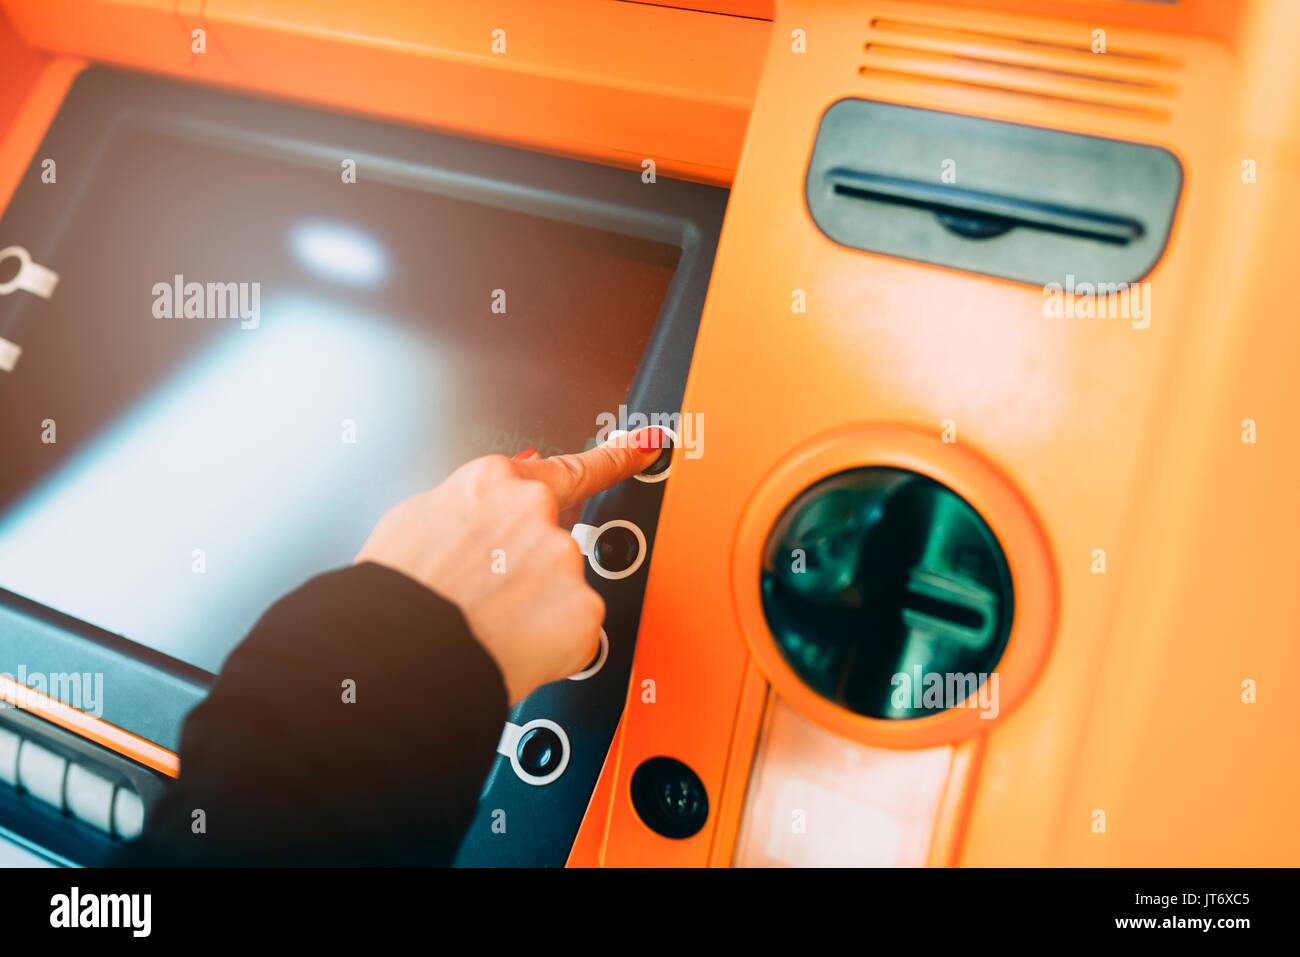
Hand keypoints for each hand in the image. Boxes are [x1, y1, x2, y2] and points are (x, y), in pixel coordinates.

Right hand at [355, 428, 664, 702]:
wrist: (399, 654)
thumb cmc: (396, 593)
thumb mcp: (416, 521)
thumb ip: (471, 506)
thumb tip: (490, 507)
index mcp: (496, 483)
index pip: (573, 467)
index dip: (617, 458)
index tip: (647, 448)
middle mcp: (538, 512)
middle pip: (556, 542)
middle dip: (532, 573)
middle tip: (488, 600)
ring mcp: (566, 560)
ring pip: (564, 589)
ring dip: (539, 609)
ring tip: (489, 627)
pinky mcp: (584, 610)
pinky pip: (575, 630)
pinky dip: (551, 644)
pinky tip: (514, 648)